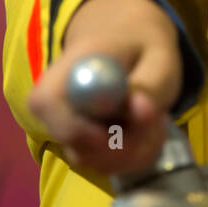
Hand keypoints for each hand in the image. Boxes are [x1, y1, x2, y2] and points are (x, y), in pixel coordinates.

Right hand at [26, 0, 183, 176]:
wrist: (126, 40)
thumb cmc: (140, 44)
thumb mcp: (158, 54)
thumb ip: (149, 83)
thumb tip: (139, 112)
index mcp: (62, 73)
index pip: (48, 107)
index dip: (82, 130)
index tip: (122, 132)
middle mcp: (54, 108)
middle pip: (77, 149)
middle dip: (128, 146)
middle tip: (159, 119)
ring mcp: (66, 133)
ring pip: (100, 163)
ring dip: (139, 148)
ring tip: (155, 115)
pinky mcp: (84, 149)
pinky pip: (111, 166)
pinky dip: (138, 153)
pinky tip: (145, 127)